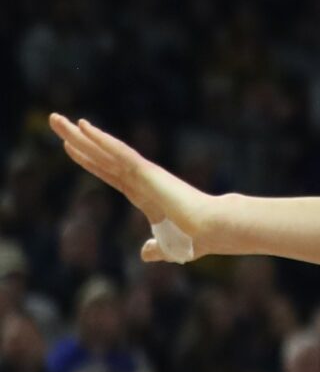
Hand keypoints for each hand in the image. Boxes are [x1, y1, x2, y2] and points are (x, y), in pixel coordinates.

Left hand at [49, 114, 220, 262]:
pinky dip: (102, 140)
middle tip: (54, 120)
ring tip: (57, 119)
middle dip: (75, 139)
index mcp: (142, 193)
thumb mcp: (166, 246)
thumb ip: (154, 248)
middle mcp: (140, 178)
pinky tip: (84, 128)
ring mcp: (142, 173)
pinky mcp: (147, 172)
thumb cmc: (194, 238)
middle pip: (100, 155)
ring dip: (80, 134)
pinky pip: (120, 153)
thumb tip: (146, 252)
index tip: (70, 145)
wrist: (212, 229)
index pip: (108, 172)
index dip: (88, 159)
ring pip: (105, 149)